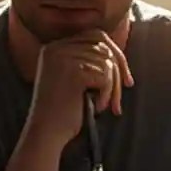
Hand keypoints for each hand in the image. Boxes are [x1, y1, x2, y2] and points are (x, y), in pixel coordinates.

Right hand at [23, 30, 133, 148]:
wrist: (45, 135)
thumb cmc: (62, 113)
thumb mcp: (74, 81)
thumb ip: (89, 63)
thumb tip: (120, 58)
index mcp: (54, 47)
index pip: (95, 36)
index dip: (115, 55)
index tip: (125, 81)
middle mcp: (56, 48)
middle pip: (104, 46)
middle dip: (119, 71)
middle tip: (120, 97)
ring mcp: (63, 58)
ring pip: (107, 62)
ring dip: (112, 88)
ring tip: (104, 106)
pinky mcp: (73, 72)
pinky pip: (105, 76)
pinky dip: (107, 94)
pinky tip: (96, 108)